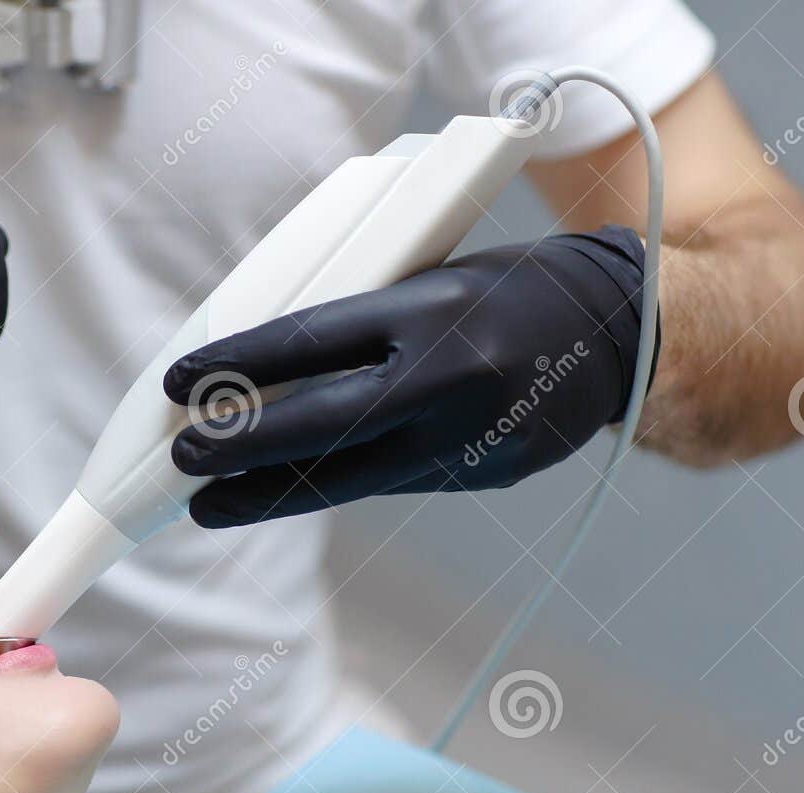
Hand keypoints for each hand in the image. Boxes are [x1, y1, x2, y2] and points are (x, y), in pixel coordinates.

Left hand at [165, 226, 654, 527]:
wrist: (623, 334)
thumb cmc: (511, 288)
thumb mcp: (436, 278)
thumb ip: (365, 319)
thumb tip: (268, 366)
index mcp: (433, 308)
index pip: (312, 339)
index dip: (236, 364)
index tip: (180, 382)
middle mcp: (449, 379)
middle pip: (319, 425)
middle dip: (239, 448)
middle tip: (183, 459)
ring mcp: (467, 438)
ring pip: (347, 477)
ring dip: (269, 492)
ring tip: (208, 503)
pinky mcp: (478, 477)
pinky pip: (385, 482)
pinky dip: (327, 485)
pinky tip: (279, 492)